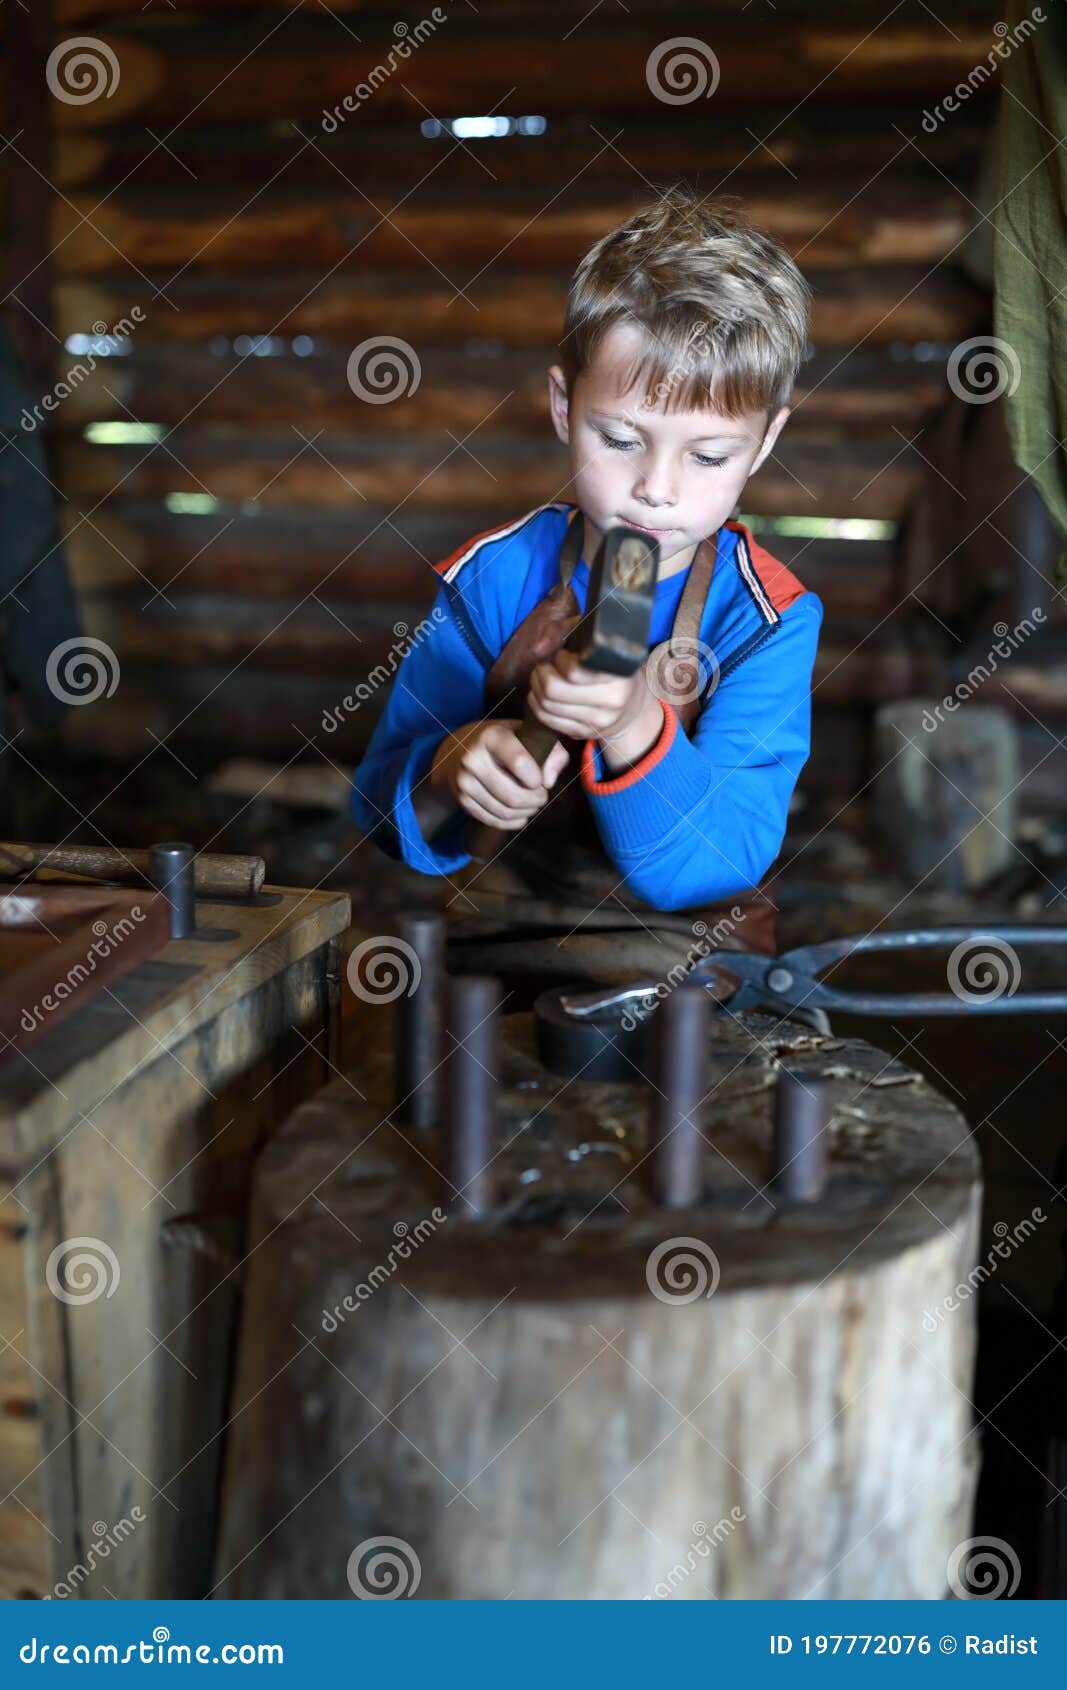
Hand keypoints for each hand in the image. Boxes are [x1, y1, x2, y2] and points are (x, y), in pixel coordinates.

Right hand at [432, 718, 570, 829]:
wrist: (463, 748)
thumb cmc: (506, 742)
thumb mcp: (529, 736)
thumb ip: (553, 752)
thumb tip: (549, 782)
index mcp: (491, 737)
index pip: (519, 762)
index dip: (536, 778)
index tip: (540, 779)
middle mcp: (472, 758)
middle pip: (512, 796)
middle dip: (535, 800)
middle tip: (541, 796)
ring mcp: (464, 780)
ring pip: (504, 811)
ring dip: (525, 812)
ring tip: (532, 804)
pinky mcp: (462, 799)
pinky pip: (493, 820)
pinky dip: (512, 821)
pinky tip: (520, 813)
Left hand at [529, 650, 659, 752]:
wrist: (630, 704)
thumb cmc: (606, 663)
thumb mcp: (591, 637)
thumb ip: (562, 631)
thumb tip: (538, 649)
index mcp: (618, 674)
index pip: (574, 672)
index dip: (559, 659)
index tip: (563, 654)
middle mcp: (612, 701)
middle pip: (554, 690)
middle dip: (541, 672)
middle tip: (545, 664)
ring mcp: (597, 721)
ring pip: (546, 705)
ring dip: (536, 686)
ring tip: (543, 675)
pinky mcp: (583, 733)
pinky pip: (546, 719)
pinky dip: (536, 703)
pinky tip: (542, 692)